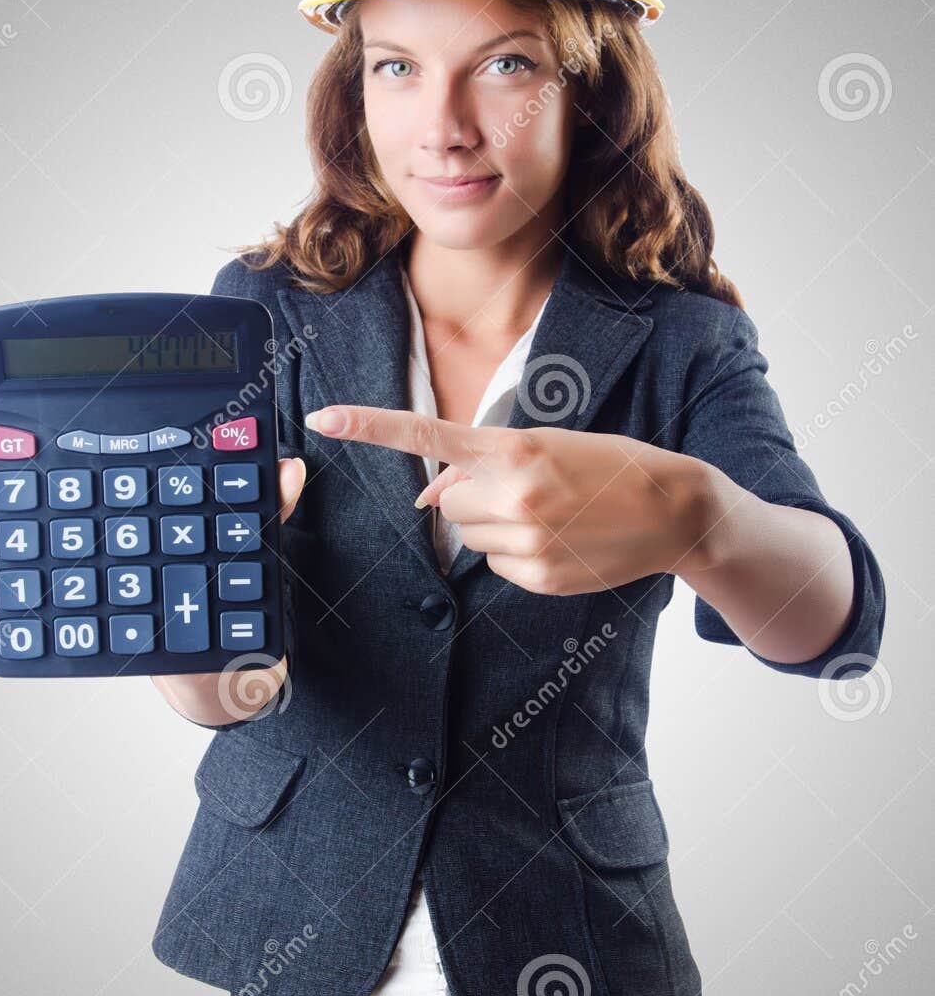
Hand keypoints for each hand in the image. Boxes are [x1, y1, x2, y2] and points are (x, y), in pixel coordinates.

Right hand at [0, 422, 307, 615]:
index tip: (9, 396)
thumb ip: (265, 509)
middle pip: (37, 480)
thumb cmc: (224, 592)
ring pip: (19, 533)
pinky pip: (22, 609)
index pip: (86, 446)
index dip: (47, 419)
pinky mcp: (71, 616)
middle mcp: (94, 524)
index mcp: (132, 495)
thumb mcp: (249, 545)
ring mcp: (77, 567)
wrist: (221, 663)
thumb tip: (286, 469)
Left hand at [303, 405, 712, 595]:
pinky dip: (517, 555)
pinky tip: (558, 541)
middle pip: (446, 503)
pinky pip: (496, 566)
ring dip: (494, 527)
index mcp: (512, 449)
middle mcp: (512, 496)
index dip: (368, 427)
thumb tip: (428, 497)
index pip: (425, 436)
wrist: (672, 509)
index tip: (322, 418)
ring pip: (468, 537)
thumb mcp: (545, 445)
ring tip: (549, 515)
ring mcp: (525, 542)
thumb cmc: (607, 466)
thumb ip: (480, 464)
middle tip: (525, 491)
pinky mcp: (537, 578)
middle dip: (471, 497)